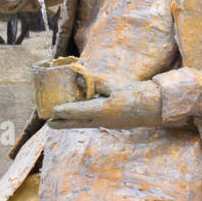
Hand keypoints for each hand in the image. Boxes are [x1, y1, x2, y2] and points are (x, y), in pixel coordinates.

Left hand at [48, 76, 163, 128]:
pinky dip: (82, 119)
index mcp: (103, 110)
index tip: (53, 111)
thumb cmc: (133, 92)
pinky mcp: (111, 123)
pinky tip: (78, 114)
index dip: (64, 111)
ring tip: (57, 121)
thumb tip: (76, 76)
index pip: (78, 112)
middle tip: (48, 123)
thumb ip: (93, 80)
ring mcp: (106, 124)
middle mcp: (102, 120)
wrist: (153, 107)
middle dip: (62, 123)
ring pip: (84, 124)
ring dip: (71, 122)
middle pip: (77, 124)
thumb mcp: (113, 82)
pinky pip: (92, 122)